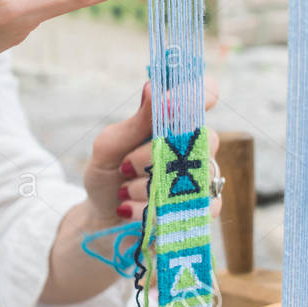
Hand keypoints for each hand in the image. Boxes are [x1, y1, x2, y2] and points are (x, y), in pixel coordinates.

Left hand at [82, 78, 222, 225]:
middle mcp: (197, 145)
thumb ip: (135, 122)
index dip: (199, 92)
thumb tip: (153, 88)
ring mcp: (205, 177)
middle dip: (154, 155)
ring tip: (124, 191)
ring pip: (196, 175)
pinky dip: (152, 209)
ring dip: (149, 186)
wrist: (102, 218)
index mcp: (176, 122)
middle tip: (125, 167)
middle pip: (204, 137)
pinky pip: (192, 206)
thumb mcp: (110, 147)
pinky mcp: (204, 209)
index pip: (205, 94)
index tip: (168, 103)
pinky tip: (131, 210)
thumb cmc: (109, 175)